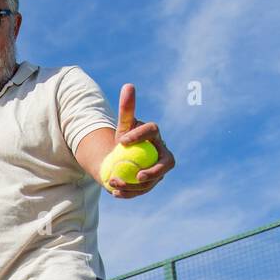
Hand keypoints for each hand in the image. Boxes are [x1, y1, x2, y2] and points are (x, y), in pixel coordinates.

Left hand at [105, 83, 174, 198]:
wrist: (121, 158)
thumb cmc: (124, 139)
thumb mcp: (123, 125)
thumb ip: (127, 108)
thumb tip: (128, 86)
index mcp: (156, 136)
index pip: (152, 132)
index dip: (139, 135)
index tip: (121, 140)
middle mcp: (163, 154)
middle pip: (166, 163)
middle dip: (155, 171)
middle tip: (138, 175)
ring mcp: (159, 171)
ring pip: (153, 181)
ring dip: (134, 185)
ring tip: (113, 183)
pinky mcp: (151, 184)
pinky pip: (142, 191)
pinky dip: (128, 193)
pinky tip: (115, 193)